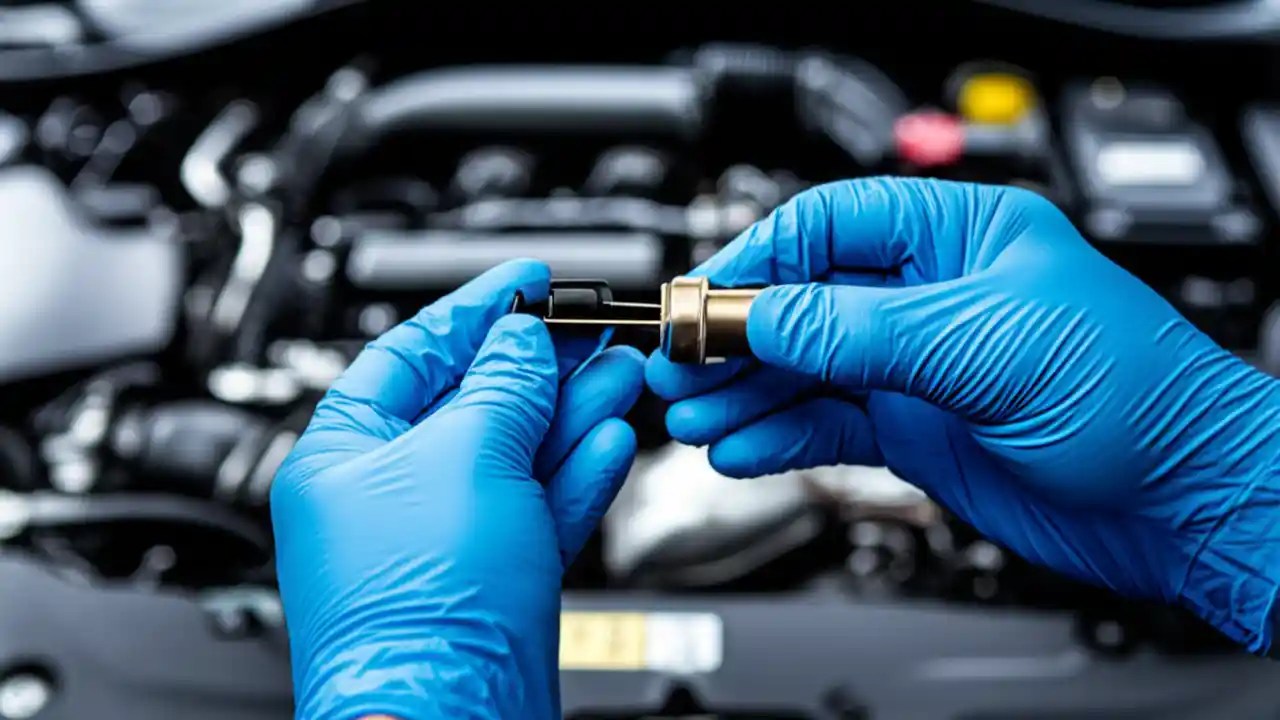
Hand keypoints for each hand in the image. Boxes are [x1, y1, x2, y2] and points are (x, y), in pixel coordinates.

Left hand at [272, 259, 644, 719]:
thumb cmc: (418, 608)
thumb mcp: (465, 457)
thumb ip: (501, 386)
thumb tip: (520, 343)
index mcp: (344, 453)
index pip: (412, 351)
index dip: (475, 308)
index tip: (525, 282)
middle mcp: (390, 494)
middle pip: (474, 399)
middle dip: (537, 359)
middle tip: (588, 324)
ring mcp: (446, 537)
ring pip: (517, 451)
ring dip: (570, 406)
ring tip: (618, 368)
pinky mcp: (496, 575)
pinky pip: (540, 504)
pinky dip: (576, 469)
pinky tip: (609, 436)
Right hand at [647, 177, 1279, 652]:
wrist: (1182, 502)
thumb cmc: (1133, 394)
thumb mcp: (982, 341)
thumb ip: (859, 329)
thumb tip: (764, 313)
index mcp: (956, 237)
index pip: (829, 228)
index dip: (757, 260)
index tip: (704, 299)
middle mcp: (927, 297)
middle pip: (802, 302)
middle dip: (736, 335)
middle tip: (680, 366)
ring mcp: (916, 368)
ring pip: (805, 370)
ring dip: (746, 394)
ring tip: (695, 416)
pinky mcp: (913, 431)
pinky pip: (827, 425)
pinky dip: (778, 437)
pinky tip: (741, 447)